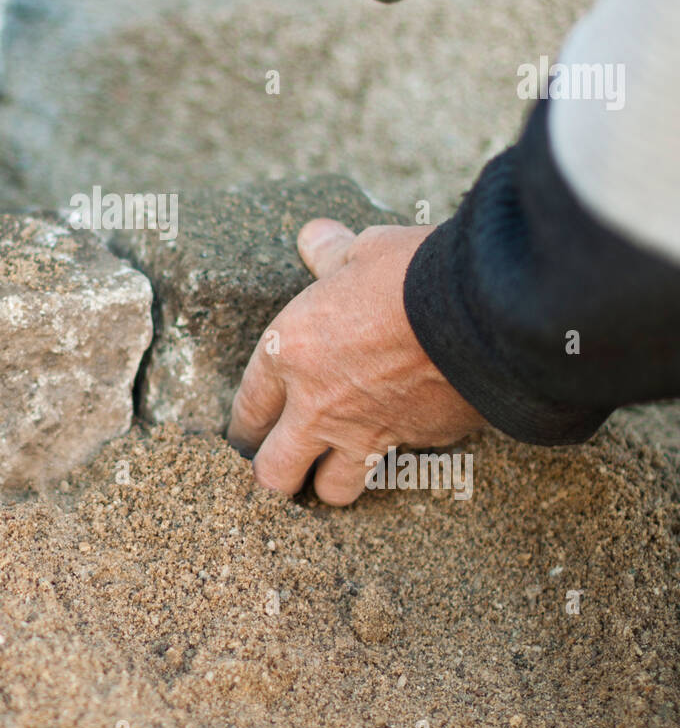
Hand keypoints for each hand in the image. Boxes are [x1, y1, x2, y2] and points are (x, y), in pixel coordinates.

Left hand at [227, 219, 484, 505]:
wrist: (483, 313)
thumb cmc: (412, 274)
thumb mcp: (363, 250)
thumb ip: (330, 253)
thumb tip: (314, 238)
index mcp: (289, 353)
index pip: (247, 411)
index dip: (244, 427)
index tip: (246, 434)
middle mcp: (317, 405)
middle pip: (274, 472)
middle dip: (273, 474)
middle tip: (283, 464)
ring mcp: (365, 432)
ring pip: (331, 489)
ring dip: (329, 482)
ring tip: (334, 469)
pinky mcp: (414, 443)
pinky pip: (393, 466)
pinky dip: (392, 460)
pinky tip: (399, 440)